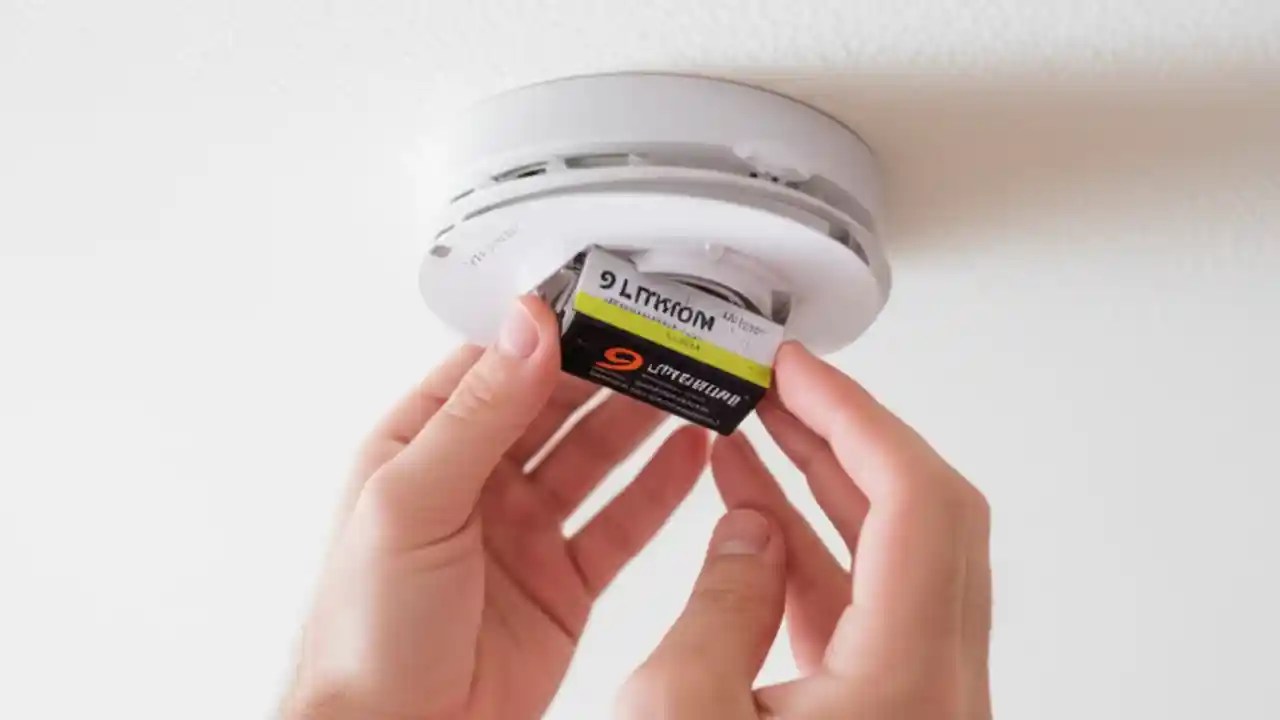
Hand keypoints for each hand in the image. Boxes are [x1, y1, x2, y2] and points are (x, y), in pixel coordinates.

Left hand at [284, 297, 708, 718]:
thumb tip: (527, 326)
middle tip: (667, 337)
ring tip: (691, 380)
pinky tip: (689, 453)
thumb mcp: (413, 502)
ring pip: (597, 455)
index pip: (500, 363)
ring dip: (644, 417)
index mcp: (425, 446)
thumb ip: (478, 412)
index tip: (610, 301)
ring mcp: (525, 529)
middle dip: (612, 368)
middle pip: (558, 403)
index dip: (556, 330)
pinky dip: (659, 487)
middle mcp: (478, 480)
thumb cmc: (364, 633)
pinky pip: (622, 521)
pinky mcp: (564, 580)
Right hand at [618, 343, 991, 718]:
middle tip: (786, 382)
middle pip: (924, 516)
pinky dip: (808, 545)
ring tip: (759, 426)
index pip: (916, 502)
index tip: (797, 370)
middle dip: (847, 432)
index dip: (854, 415)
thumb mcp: (680, 716)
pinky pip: (860, 602)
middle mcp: (937, 688)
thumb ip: (718, 607)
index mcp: (910, 682)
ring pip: (891, 558)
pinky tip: (751, 511)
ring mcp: (917, 702)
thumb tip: (751, 532)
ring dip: (824, 482)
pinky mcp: (884, 714)